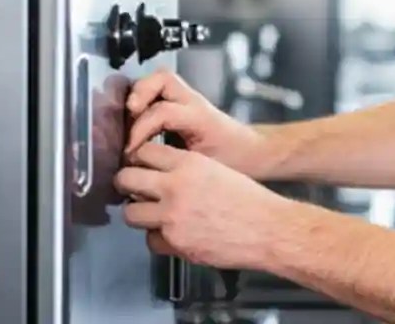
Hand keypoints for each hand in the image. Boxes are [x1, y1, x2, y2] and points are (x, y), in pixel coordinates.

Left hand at [115, 142, 284, 270]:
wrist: (268, 228)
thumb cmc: (249, 201)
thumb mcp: (216, 171)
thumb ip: (186, 170)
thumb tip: (160, 175)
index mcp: (189, 163)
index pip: (144, 152)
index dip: (139, 160)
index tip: (139, 166)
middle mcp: (175, 186)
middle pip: (126, 179)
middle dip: (126, 185)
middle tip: (132, 190)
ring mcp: (172, 215)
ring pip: (130, 213)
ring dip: (139, 214)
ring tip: (151, 214)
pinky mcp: (174, 241)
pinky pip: (150, 240)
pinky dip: (159, 240)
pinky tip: (173, 235)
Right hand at [124, 70, 269, 176]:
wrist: (254, 151)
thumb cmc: (233, 161)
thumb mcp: (205, 166)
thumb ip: (174, 163)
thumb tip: (139, 168)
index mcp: (200, 116)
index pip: (163, 111)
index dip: (141, 130)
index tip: (130, 152)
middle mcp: (193, 102)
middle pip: (162, 78)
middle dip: (139, 94)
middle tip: (127, 118)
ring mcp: (188, 99)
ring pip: (158, 79)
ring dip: (139, 93)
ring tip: (127, 117)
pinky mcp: (183, 103)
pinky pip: (159, 91)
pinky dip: (143, 100)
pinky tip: (135, 122)